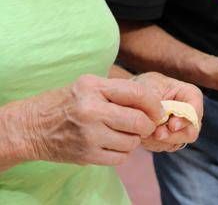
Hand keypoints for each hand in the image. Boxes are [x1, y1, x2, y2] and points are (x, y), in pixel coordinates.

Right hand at [0, 75, 163, 166]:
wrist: (32, 127)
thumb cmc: (65, 103)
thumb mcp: (89, 87)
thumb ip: (118, 93)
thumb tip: (152, 105)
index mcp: (93, 86)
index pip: (137, 93)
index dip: (154, 104)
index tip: (158, 111)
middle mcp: (91, 109)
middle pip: (139, 122)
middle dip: (148, 125)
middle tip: (144, 125)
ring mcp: (89, 134)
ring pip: (132, 142)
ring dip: (133, 139)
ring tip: (121, 133)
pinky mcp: (87, 155)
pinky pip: (121, 157)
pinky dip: (122, 152)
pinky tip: (112, 145)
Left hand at [132, 72, 202, 151]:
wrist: (133, 97)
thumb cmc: (144, 87)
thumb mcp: (149, 88)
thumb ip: (156, 104)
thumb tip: (161, 123)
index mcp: (190, 95)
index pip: (195, 109)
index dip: (185, 120)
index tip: (171, 125)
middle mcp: (189, 114)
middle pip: (191, 132)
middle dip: (172, 135)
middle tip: (157, 134)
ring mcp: (182, 129)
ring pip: (177, 142)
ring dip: (160, 140)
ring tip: (144, 132)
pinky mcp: (171, 139)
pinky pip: (165, 146)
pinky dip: (153, 143)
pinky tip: (143, 135)